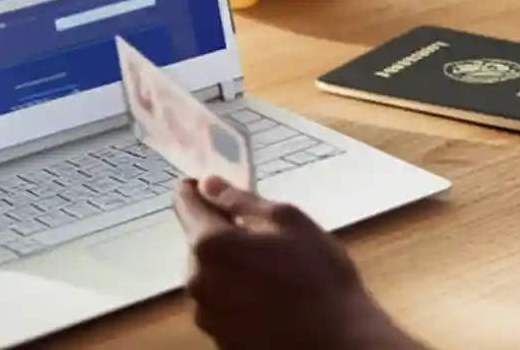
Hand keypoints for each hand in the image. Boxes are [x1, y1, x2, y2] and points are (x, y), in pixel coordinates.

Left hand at [174, 177, 419, 349]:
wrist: (335, 342)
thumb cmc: (318, 275)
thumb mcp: (288, 221)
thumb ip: (242, 201)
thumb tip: (210, 184)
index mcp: (210, 244)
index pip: (184, 204)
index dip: (197, 190)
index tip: (212, 187)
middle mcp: (197, 280)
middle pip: (198, 242)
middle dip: (221, 232)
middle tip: (262, 235)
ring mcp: (206, 314)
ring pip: (209, 274)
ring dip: (228, 265)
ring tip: (271, 271)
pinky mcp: (218, 337)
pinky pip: (219, 302)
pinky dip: (235, 293)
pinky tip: (268, 298)